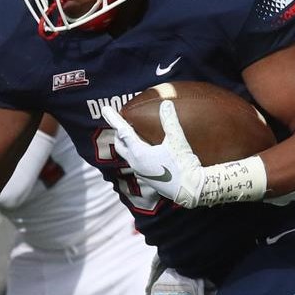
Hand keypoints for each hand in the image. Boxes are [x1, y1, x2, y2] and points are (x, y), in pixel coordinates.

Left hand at [98, 101, 265, 208]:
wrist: (190, 190)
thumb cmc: (183, 165)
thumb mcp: (177, 141)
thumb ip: (170, 121)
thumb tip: (166, 104)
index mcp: (139, 153)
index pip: (123, 132)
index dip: (114, 119)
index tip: (105, 110)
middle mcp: (136, 163)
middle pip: (120, 145)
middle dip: (119, 132)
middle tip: (121, 122)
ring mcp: (140, 172)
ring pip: (127, 155)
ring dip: (127, 144)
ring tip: (133, 134)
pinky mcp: (147, 178)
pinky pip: (135, 162)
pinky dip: (135, 153)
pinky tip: (146, 151)